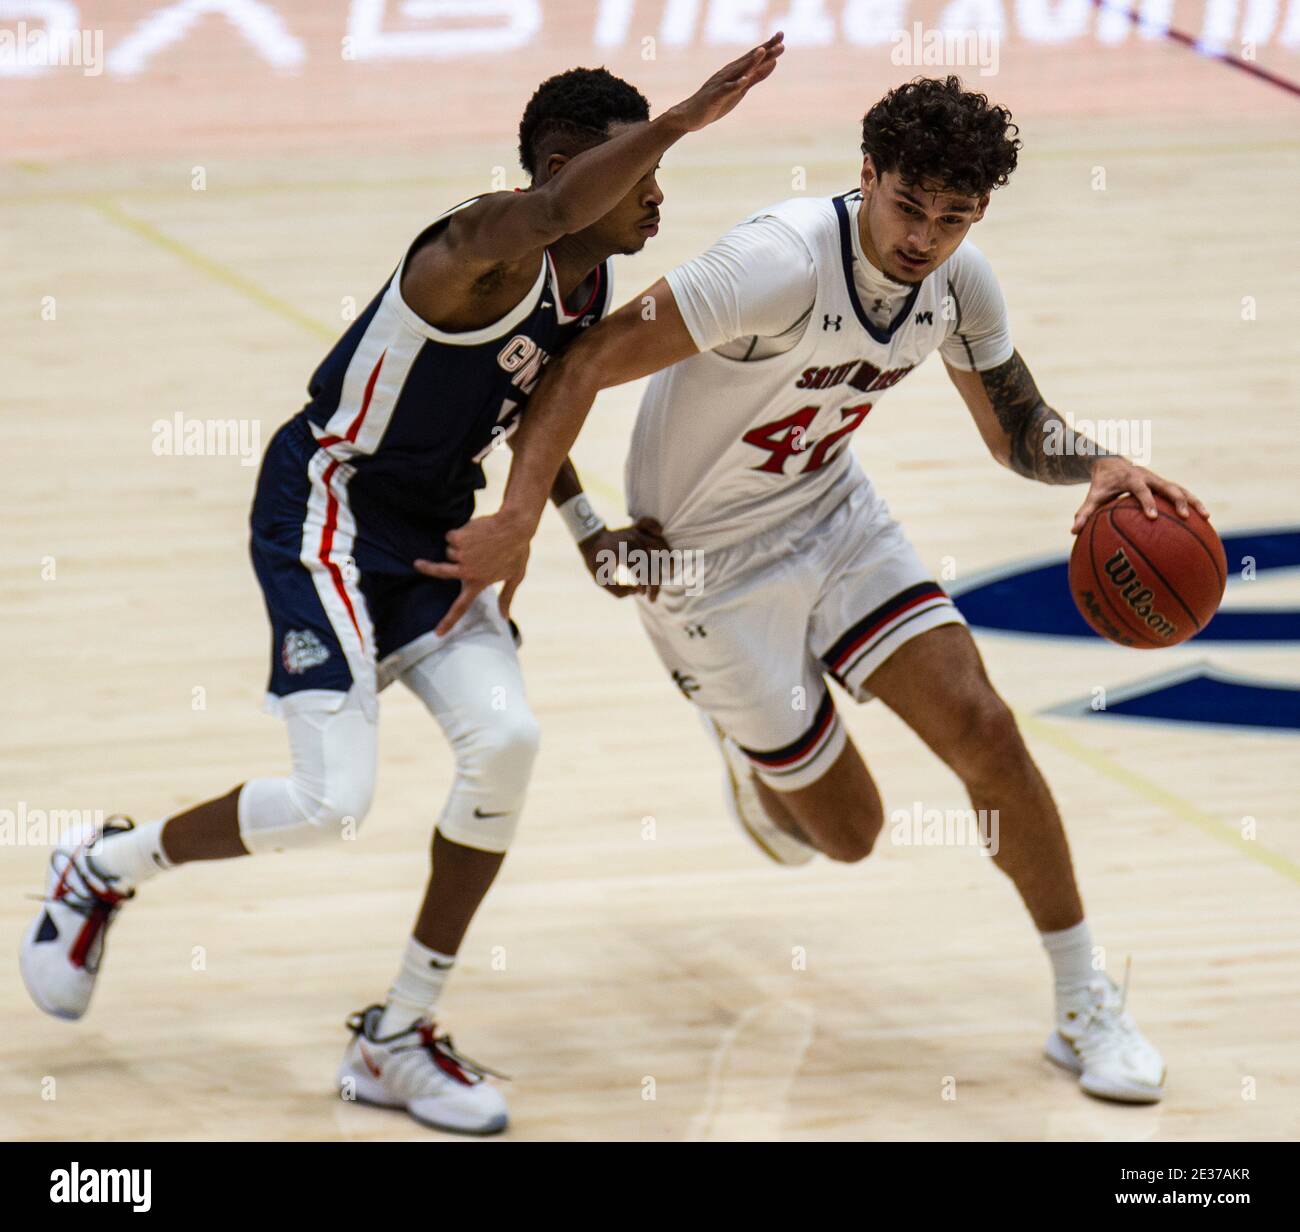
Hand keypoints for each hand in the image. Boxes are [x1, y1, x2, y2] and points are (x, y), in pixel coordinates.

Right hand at [415, 510, 533, 635]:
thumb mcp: (515, 576)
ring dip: (460, 545)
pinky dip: (460, 533)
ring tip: (479, 541)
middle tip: (417, 564)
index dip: (448, 621)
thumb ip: (506, 597)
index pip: (461, 607)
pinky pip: (450, 536)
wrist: (514, 526)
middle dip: (426, 568)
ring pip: (450, 550)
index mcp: (479, 582)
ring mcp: (460, 554)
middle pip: (440, 572)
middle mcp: (466, 571)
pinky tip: (475, 531)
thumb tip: (505, 617)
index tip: (437, 633)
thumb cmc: (517, 551)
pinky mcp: (457, 538)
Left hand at [578, 518, 671, 600]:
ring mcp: (635, 534)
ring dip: (667, 558)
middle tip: (653, 596)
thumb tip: (636, 592)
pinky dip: (656, 527)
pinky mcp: (636, 528)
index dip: (646, 585)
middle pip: (652, 562)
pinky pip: (649, 522)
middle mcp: (631, 543)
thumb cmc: (595, 562)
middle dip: (656, 583)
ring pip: (659, 544)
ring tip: (670, 570)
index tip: (644, 595)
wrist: (590, 539)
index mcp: (621, 554)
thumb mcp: (601, 580)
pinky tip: (660, 536)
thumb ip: (618, 591)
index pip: (642, 571)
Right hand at [664, 32, 784, 133]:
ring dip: (751, 62)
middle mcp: (729, 74)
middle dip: (765, 49)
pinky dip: (736, 84)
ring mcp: (721, 84)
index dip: (768, 46)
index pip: (754, 57)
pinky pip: (726, 90)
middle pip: (749, 60)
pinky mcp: (715, 97)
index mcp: (736, 72)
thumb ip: (756, 76)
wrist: (690, 116)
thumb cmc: (716, 102)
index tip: (782, 36)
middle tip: (780, 38)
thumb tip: (773, 62)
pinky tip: (745, 79)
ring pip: (738, 71)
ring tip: (763, 51)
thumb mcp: (741, 89)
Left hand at [1071, 457, 1209, 533]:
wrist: (1110, 463)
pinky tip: (1204, 519)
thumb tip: (1073, 532)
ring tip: (1206, 517)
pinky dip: (1192, 503)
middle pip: (1168, 486)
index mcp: (1131, 479)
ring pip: (1180, 489)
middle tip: (1185, 516)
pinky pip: (1181, 494)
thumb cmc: (1101, 484)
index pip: (1140, 490)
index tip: (1152, 517)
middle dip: (1178, 500)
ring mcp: (1159, 480)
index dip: (1147, 502)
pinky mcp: (1164, 484)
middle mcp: (1148, 477)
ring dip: (1193, 501)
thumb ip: (1084, 513)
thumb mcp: (1092, 497)